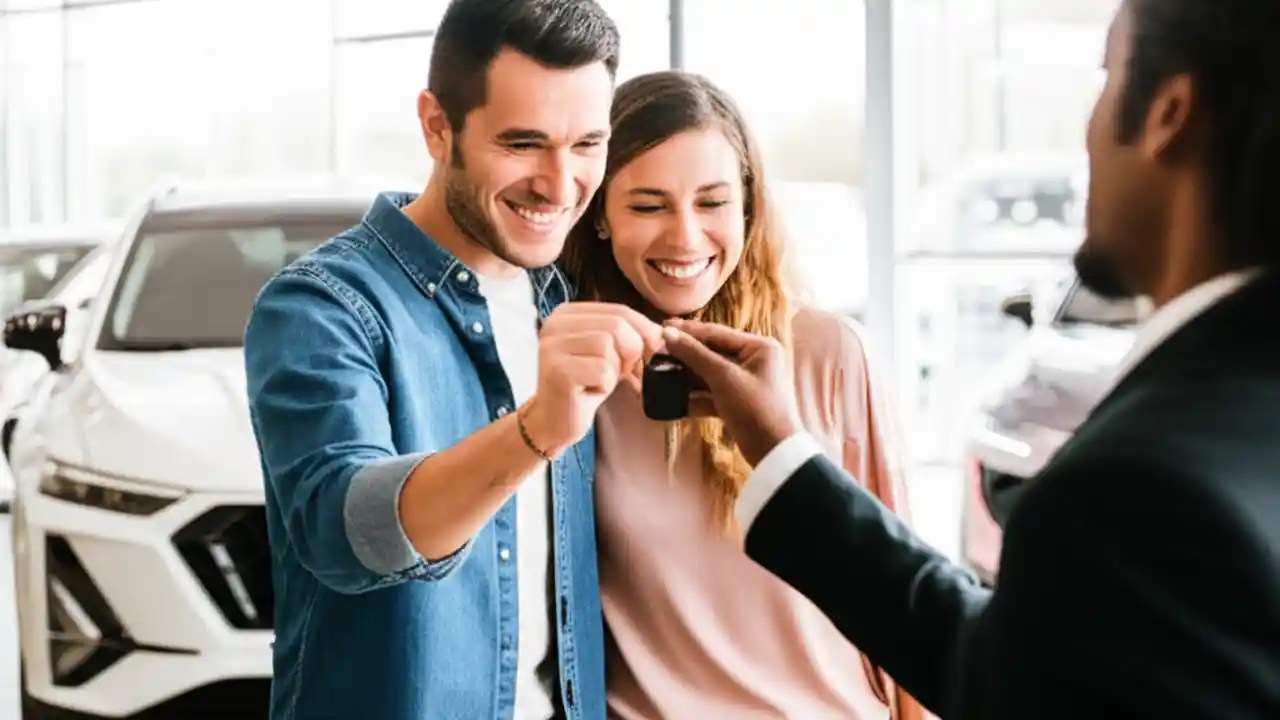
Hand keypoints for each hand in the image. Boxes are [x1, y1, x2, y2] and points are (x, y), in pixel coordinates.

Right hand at [525, 302, 663, 452]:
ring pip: (608, 346)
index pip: (618, 310)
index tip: (653, 349)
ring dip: (614, 369)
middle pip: (616, 325)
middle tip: (624, 371)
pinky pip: (602, 371)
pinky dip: (605, 385)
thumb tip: (664, 331)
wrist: (555, 421)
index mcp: (567, 313)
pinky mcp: (558, 371)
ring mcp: (553, 347)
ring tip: (599, 381)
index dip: (643, 329)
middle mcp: (555, 324)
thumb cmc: (584, 385)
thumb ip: (628, 333)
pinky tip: (589, 392)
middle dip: (631, 350)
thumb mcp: (608, 352)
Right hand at [660, 319, 802, 465]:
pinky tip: (674, 401)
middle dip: (685, 356)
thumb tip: (667, 333)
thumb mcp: (724, 378)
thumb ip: (695, 354)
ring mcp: (746, 383)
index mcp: (759, 347)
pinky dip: (696, 398)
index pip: (717, 333)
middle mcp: (754, 360)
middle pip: (713, 353)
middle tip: (658, 352)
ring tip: (661, 374)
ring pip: (710, 374)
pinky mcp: (739, 403)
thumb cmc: (755, 408)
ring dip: (687, 376)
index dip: (688, 331)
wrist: (774, 453)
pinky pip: (713, 394)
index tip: (662, 326)